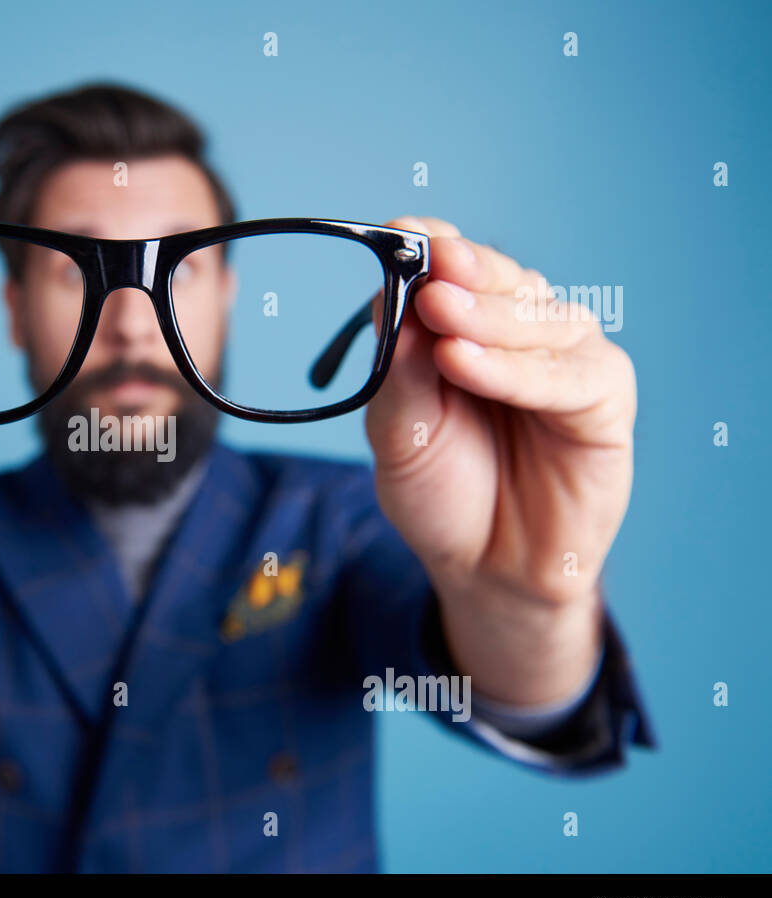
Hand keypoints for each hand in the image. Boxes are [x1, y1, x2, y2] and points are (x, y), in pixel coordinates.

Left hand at [364, 216, 634, 702]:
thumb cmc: (442, 492)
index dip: (432, 246)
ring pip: (535, 318)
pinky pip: (566, 376)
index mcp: (468, 325)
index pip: (456, 267)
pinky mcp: (603, 401)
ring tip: (439, 314)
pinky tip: (466, 363)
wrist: (483, 567)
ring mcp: (566, 360)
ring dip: (485, 315)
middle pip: (498, 279)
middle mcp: (520, 332)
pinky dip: (515, 369)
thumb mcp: (398, 433)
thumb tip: (390, 299)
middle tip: (428, 266)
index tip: (402, 233)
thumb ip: (398, 371)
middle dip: (461, 271)